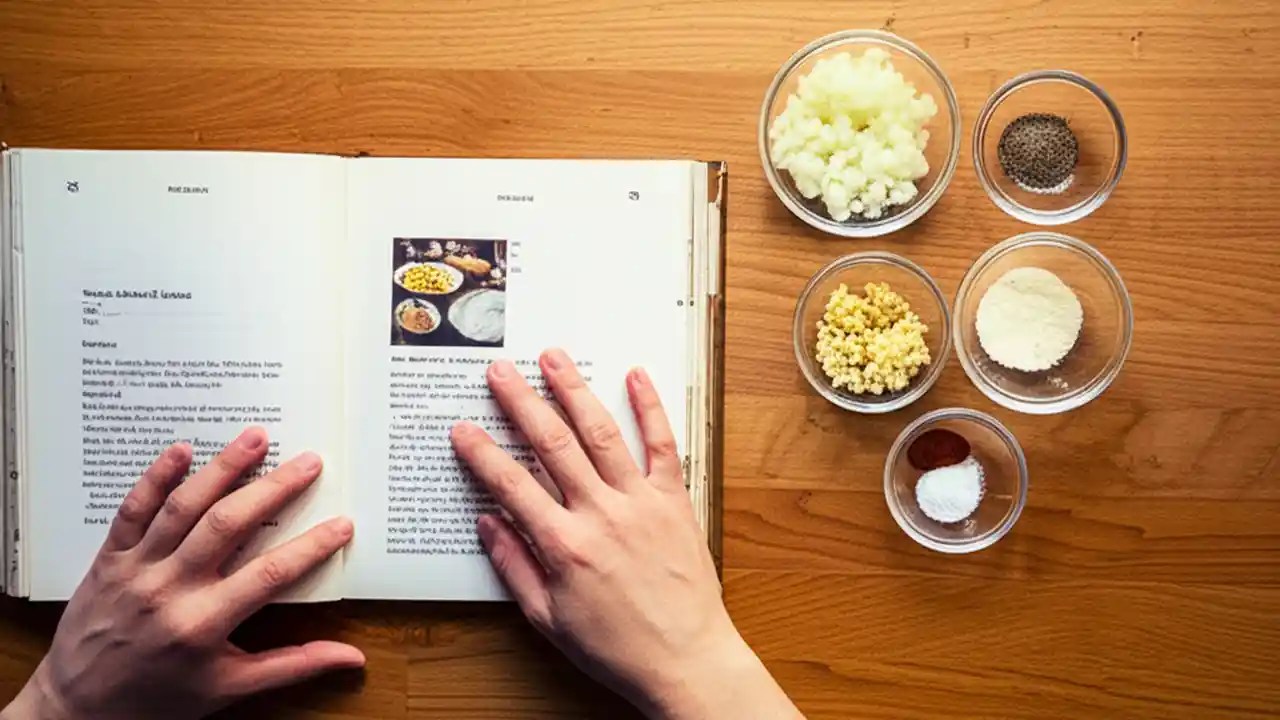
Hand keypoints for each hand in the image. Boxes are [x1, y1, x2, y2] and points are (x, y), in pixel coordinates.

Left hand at [2, 427, 362, 719]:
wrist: (77, 709)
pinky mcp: (110, 559)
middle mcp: (170, 590)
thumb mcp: (230, 689)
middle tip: (308, 461)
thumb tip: (350, 657)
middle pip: (229, 526)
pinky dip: (155, 477)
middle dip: (274, 489)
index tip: (341, 524)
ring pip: (184, 508)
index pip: (271, 575)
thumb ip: (293, 666)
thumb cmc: (158, 699)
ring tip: (256, 437)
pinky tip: (182, 450)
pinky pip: (132, 510)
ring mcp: (136, 570)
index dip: (311, 547)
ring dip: (222, 468)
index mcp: (204, 625)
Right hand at [451, 350, 801, 719]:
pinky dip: (650, 408)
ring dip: (574, 391)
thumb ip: (514, 566)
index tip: (463, 430)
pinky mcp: (675, 501)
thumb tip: (487, 524)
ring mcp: (641, 502)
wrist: (686, 662)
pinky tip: (636, 377)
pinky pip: (664, 445)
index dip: (482, 454)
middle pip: (552, 444)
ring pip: (601, 433)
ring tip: (553, 358)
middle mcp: (601, 514)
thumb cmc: (618, 648)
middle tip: (500, 372)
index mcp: (565, 546)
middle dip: (521, 403)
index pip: (511, 485)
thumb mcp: (548, 619)